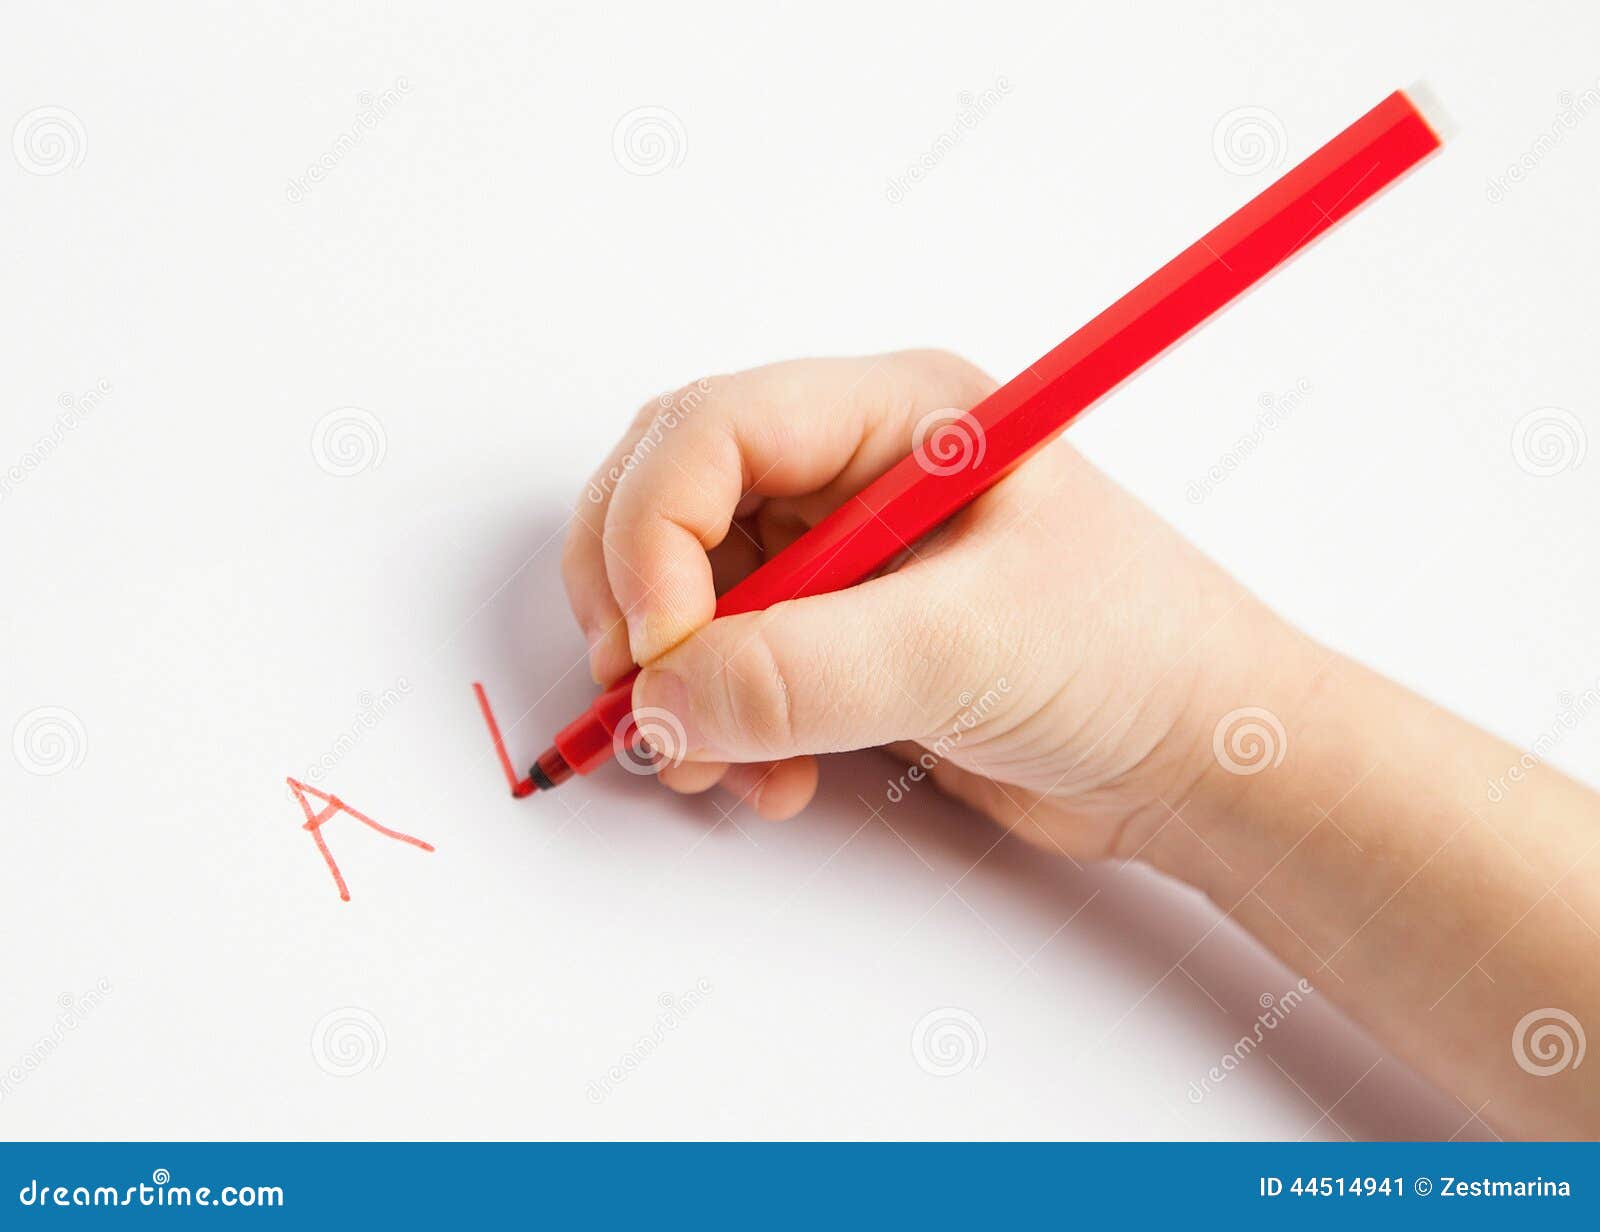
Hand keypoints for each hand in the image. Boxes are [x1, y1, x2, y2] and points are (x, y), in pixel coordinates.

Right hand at [561, 350, 1296, 856]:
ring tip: (717, 764)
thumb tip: (660, 701)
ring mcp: (842, 560)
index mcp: (897, 415)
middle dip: (639, 601)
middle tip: (648, 696)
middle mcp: (855, 472)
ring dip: (678, 686)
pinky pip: (727, 670)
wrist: (1200, 764)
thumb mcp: (970, 647)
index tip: (666, 646)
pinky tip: (768, 780)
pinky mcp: (842, 642)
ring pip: (686, 595)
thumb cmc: (1137, 659)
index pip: (710, 428)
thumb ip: (806, 671)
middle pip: (669, 497)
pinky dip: (718, 730)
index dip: (655, 530)